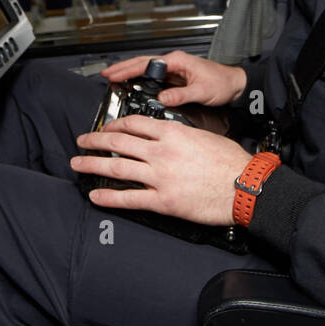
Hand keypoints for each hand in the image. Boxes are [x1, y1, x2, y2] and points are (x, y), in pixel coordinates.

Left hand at [72, 116, 253, 225]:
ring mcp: (160, 177)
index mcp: (172, 133)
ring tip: (79, 164)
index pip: (134, 124)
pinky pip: (129, 198)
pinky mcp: (163, 201)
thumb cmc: (231, 162)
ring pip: (117, 168)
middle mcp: (161, 153)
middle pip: (119, 142)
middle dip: (95, 141)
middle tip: (82, 141)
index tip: (106, 128)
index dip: (115, 124)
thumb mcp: (204, 136)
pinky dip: (109, 197)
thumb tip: (164, 137)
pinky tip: (95, 196)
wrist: (246, 186)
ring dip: (93, 165)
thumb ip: (180, 136)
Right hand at [99, 50, 246, 107]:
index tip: (114, 74)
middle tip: (106, 75)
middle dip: (123, 68)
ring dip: (130, 73)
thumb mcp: (202, 91)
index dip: (127, 69)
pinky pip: (154, 77)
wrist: (236, 85)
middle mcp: (174, 62)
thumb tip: (162, 98)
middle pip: (142, 63)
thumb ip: (181, 95)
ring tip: (114, 79)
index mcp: (177, 61)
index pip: (146, 63)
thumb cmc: (223, 83)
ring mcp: (175, 69)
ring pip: (147, 69)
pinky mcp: (177, 78)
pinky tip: (134, 85)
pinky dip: (141, 79)